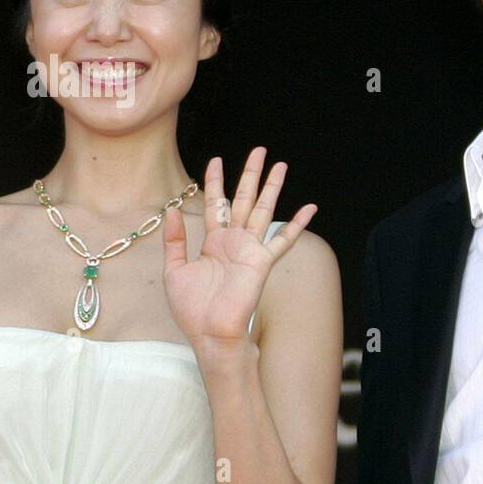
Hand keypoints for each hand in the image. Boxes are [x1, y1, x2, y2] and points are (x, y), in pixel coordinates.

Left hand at [162, 147, 317, 348]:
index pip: (216, 203)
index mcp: (214, 242)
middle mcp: (235, 241)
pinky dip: (298, 224)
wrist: (210, 333)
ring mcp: (250, 249)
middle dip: (251, 174)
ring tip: (281, 165)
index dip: (215, 181)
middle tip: (259, 150)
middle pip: (244, 199)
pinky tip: (310, 208)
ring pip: (264, 210)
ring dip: (272, 187)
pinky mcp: (262, 262)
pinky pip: (283, 239)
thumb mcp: (174, 270)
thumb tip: (171, 209)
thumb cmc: (192, 309)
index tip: (216, 159)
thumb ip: (175, 240)